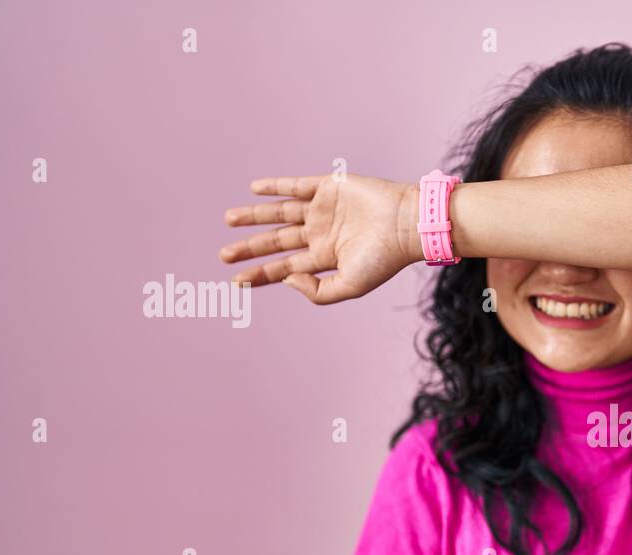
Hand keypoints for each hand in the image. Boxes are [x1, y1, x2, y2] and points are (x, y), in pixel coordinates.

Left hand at [220, 174, 421, 304]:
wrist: (407, 225)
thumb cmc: (384, 259)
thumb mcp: (349, 286)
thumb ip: (316, 290)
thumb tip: (286, 278)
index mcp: (325, 258)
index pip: (285, 267)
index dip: (261, 274)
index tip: (236, 280)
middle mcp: (320, 234)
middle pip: (277, 242)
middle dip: (250, 248)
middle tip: (224, 255)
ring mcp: (323, 210)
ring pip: (280, 213)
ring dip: (255, 216)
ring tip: (229, 220)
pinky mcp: (329, 188)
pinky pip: (296, 186)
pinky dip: (276, 187)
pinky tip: (255, 189)